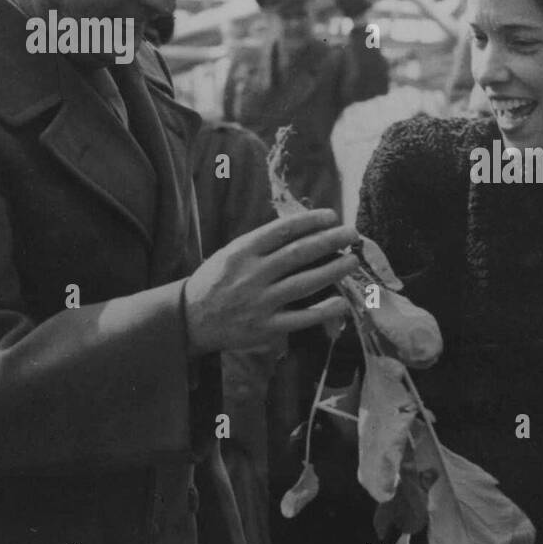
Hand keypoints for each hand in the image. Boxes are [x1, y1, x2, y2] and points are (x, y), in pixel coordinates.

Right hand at [184, 209, 357, 354]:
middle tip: (353, 234)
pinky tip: (343, 302)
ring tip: (353, 261)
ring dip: (333, 271)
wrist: (189, 318)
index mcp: (242, 251)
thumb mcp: (231, 253)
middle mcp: (251, 275)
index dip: (310, 222)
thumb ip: (262, 244)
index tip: (332, 216)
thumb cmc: (216, 280)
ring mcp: (259, 302)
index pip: (282, 231)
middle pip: (298, 254)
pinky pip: (301, 318)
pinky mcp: (265, 328)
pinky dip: (323, 310)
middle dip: (329, 241)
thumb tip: (302, 228)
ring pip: (304, 284)